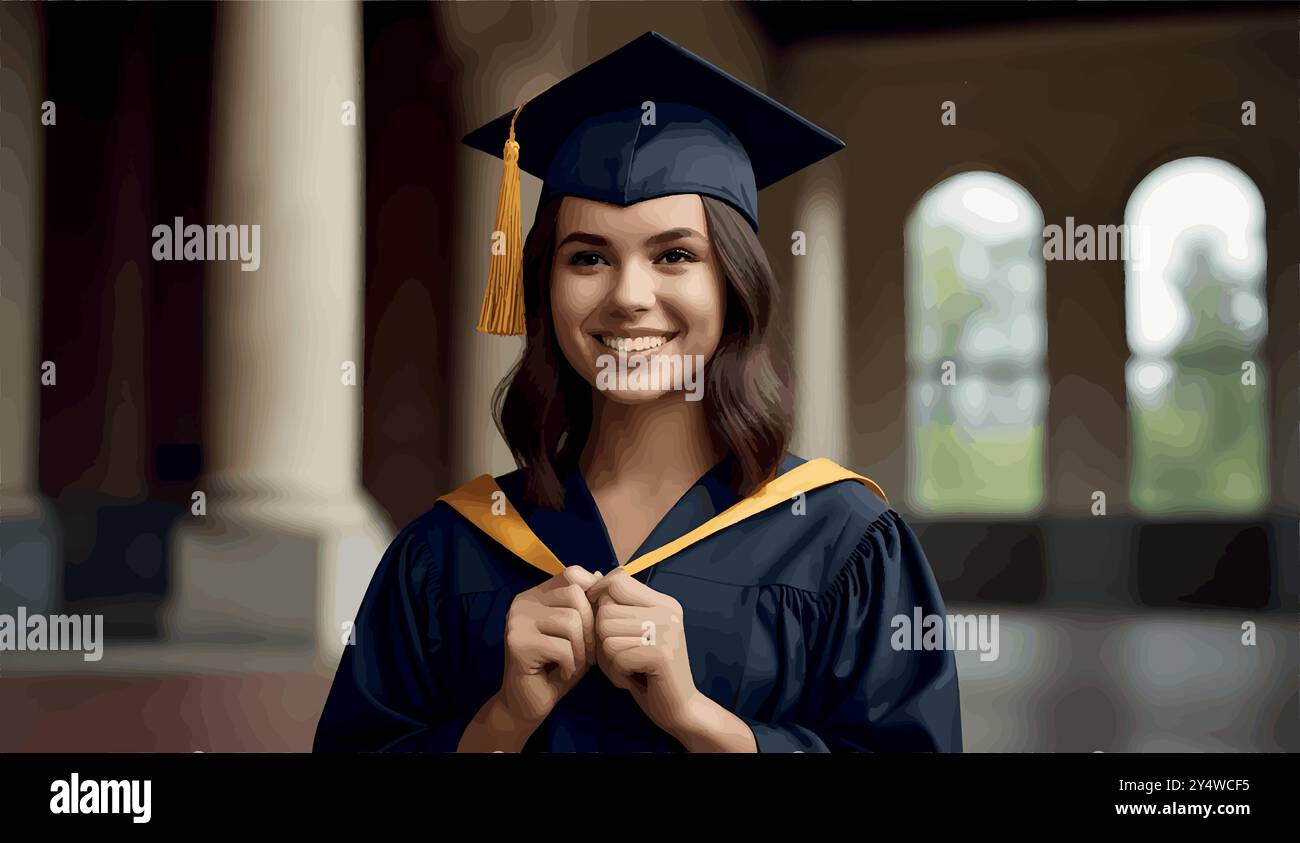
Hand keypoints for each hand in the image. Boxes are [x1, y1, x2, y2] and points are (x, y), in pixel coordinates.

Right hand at [497, 566, 600, 726]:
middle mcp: (523, 602)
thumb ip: (593, 605)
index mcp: (536, 595)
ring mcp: (516, 621)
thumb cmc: (559, 667)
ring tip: (576, 664)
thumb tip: (617, 571)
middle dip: (591, 627)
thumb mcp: (581, 632)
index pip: (572, 574)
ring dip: (582, 650)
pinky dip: (571, 664)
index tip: (597, 624)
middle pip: (575, 595)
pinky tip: (564, 672)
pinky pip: (562, 646)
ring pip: (571, 621)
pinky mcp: (517, 643)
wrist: (528, 705)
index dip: (593, 595)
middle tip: (589, 653)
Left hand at [586, 569, 700, 736]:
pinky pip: (615, 655)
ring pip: (606, 632)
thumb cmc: (649, 673)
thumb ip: (616, 609)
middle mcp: (667, 611)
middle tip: (619, 656)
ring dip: (609, 656)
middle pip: (606, 609)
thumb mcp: (633, 634)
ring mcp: (666, 630)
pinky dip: (617, 672)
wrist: (681, 709)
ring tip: (627, 667)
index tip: (595, 617)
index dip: (598, 596)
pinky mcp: (660, 654)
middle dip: (602, 636)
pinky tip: (633, 677)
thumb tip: (594, 577)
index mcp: (663, 602)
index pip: (618, 580)